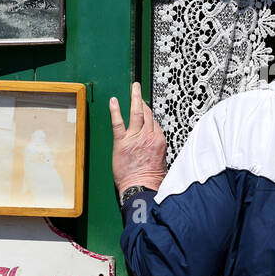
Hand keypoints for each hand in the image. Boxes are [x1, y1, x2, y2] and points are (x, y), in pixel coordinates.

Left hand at [109, 81, 166, 199]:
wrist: (141, 188)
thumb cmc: (151, 180)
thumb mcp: (161, 162)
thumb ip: (156, 150)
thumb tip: (154, 147)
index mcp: (159, 141)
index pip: (155, 123)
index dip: (150, 117)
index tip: (147, 111)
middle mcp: (148, 136)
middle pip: (147, 114)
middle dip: (143, 102)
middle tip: (139, 92)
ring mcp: (135, 138)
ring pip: (137, 113)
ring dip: (135, 98)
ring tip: (134, 88)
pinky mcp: (122, 142)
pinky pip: (118, 122)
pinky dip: (115, 110)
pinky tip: (113, 101)